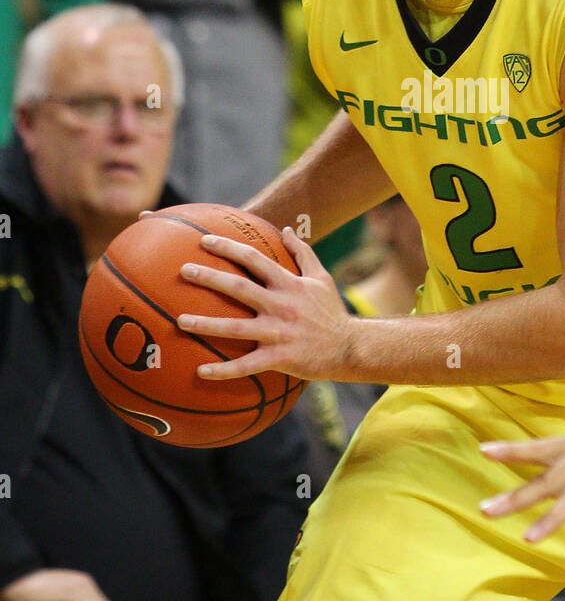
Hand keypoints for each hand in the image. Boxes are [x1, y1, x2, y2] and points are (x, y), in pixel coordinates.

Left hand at [178, 227, 352, 381]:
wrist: (350, 348)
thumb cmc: (331, 312)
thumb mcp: (322, 277)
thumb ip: (303, 252)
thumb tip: (286, 229)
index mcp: (289, 284)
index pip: (254, 259)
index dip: (229, 247)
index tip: (204, 241)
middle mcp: (281, 305)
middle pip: (239, 288)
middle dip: (209, 278)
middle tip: (184, 270)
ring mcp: (279, 333)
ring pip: (235, 328)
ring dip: (206, 324)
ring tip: (179, 321)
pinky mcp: (279, 358)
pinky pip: (246, 365)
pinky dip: (223, 370)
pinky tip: (201, 371)